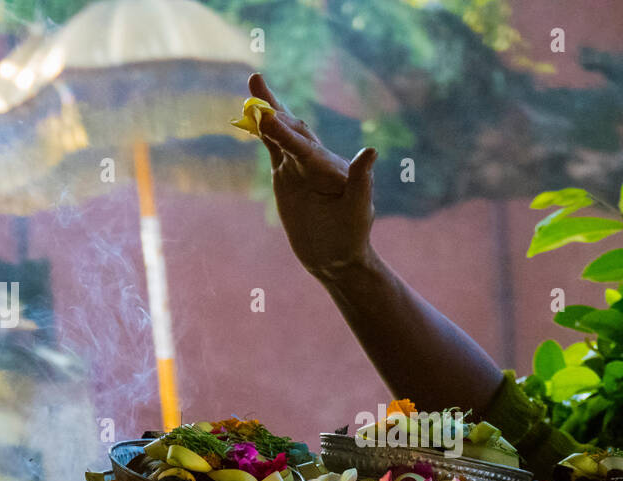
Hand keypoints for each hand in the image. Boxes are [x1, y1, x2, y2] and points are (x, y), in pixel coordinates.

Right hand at [247, 73, 378, 277]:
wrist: (336, 256)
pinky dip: (262, 133)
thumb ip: (362, 181)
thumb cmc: (352, 234)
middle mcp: (314, 161)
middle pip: (291, 129)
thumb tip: (370, 150)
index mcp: (329, 167)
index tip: (268, 117)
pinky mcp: (286, 176)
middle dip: (273, 107)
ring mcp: (298, 167)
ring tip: (255, 83)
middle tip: (256, 82)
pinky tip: (252, 117)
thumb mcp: (359, 209)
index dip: (286, 134)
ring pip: (279, 134)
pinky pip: (272, 149)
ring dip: (266, 111)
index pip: (305, 148)